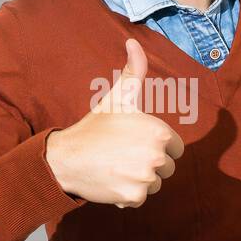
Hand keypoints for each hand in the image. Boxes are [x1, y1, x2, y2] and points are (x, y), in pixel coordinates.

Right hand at [46, 39, 184, 208]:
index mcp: (158, 132)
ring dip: (139, 179)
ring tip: (116, 166)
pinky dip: (127, 194)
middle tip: (122, 154)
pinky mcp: (134, 196)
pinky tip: (111, 180)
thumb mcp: (117, 98)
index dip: (156, 145)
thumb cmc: (94, 127)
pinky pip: (140, 198)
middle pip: (167, 167)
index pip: (175, 147)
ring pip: (156, 183)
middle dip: (148, 163)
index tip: (133, 141)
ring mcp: (146, 178)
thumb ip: (134, 72)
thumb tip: (134, 41)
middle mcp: (156, 155)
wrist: (64, 158)